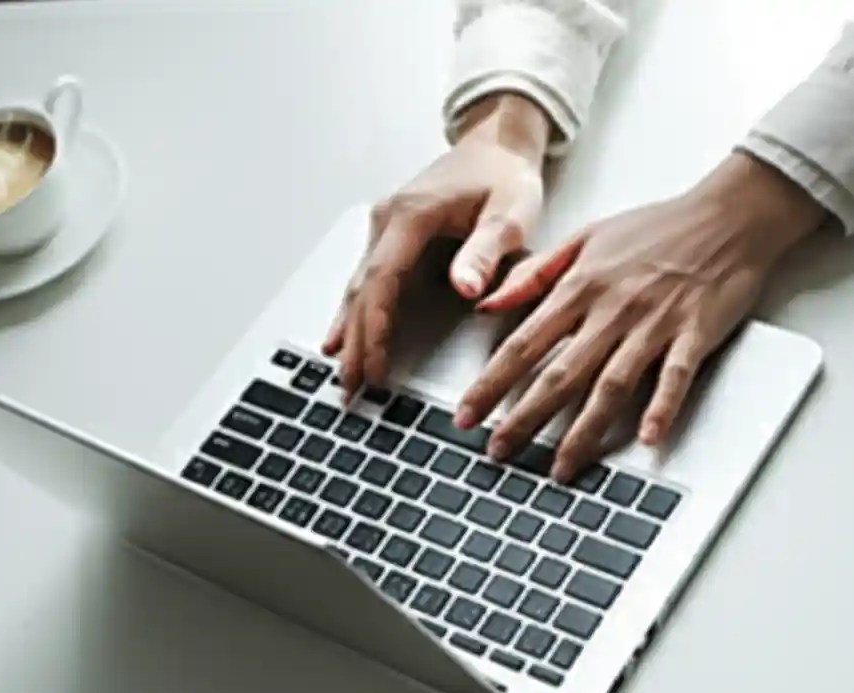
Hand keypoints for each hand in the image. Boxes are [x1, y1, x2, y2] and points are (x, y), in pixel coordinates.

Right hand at [325, 93, 550, 395]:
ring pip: (360, 286)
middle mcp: (389, 220)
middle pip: (363, 290)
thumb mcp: (511, 213)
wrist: (498, 144)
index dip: (377, 327)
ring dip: (351, 331)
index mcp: (413, 215)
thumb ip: (486, 250)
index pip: (383, 280)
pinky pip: (369, 278)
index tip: (376, 365)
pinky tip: (343, 336)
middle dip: (356, 341)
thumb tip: (464, 287)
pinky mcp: (394, 234)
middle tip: (350, 387)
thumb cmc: (506, 176)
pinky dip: (357, 310)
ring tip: (342, 373)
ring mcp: (387, 226)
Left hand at [455, 152, 826, 479]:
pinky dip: (661, 407)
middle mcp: (612, 308)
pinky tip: (646, 438)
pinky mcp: (695, 332)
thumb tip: (487, 302)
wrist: (727, 214)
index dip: (491, 382)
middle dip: (524, 417)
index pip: (524, 342)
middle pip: (560, 372)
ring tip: (561, 467)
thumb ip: (535, 273)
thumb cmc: (658, 227)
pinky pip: (675, 376)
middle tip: (498, 451)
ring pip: (611, 384)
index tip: (466, 414)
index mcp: (581, 285)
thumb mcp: (586, 238)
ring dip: (583, 430)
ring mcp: (654, 323)